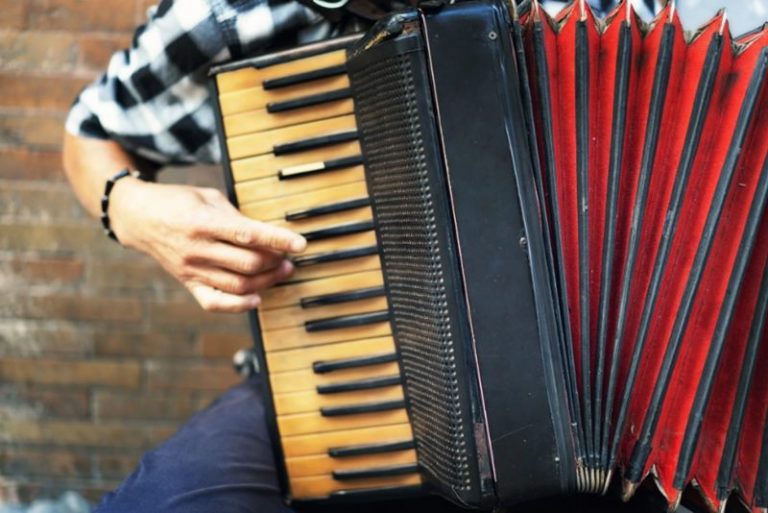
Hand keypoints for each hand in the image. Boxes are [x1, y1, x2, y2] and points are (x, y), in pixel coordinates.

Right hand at [108, 179, 305, 312]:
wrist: (138, 218)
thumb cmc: (178, 202)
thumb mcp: (208, 197)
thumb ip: (237, 217)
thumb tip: (268, 235)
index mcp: (203, 222)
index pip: (248, 234)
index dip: (278, 240)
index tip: (301, 243)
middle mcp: (197, 249)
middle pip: (248, 264)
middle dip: (276, 261)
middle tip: (289, 255)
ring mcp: (192, 270)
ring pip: (239, 285)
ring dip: (267, 280)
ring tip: (282, 270)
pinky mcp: (189, 284)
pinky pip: (216, 303)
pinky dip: (240, 305)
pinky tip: (257, 297)